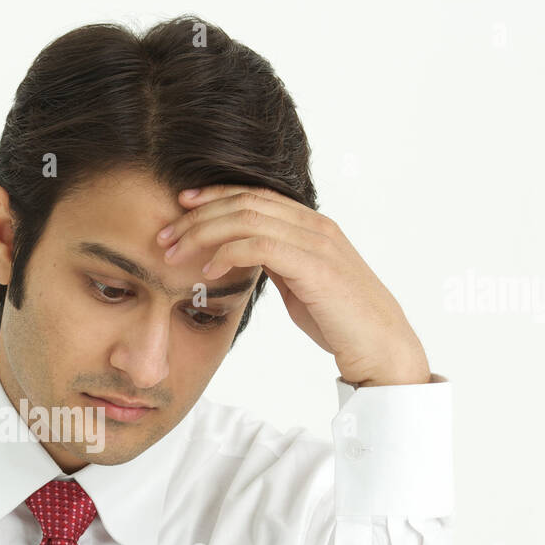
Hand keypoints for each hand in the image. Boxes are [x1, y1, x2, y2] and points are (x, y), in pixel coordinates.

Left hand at [157, 185, 430, 385]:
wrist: (381, 348)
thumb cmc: (340, 321)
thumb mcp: (300, 283)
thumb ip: (277, 262)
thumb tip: (243, 256)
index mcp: (311, 225)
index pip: (254, 195)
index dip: (214, 196)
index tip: (180, 206)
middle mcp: (314, 226)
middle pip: (244, 202)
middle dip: (197, 216)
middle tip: (163, 236)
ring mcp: (317, 243)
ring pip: (247, 219)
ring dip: (202, 234)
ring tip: (174, 254)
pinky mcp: (315, 267)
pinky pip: (260, 246)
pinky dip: (227, 253)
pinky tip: (207, 270)